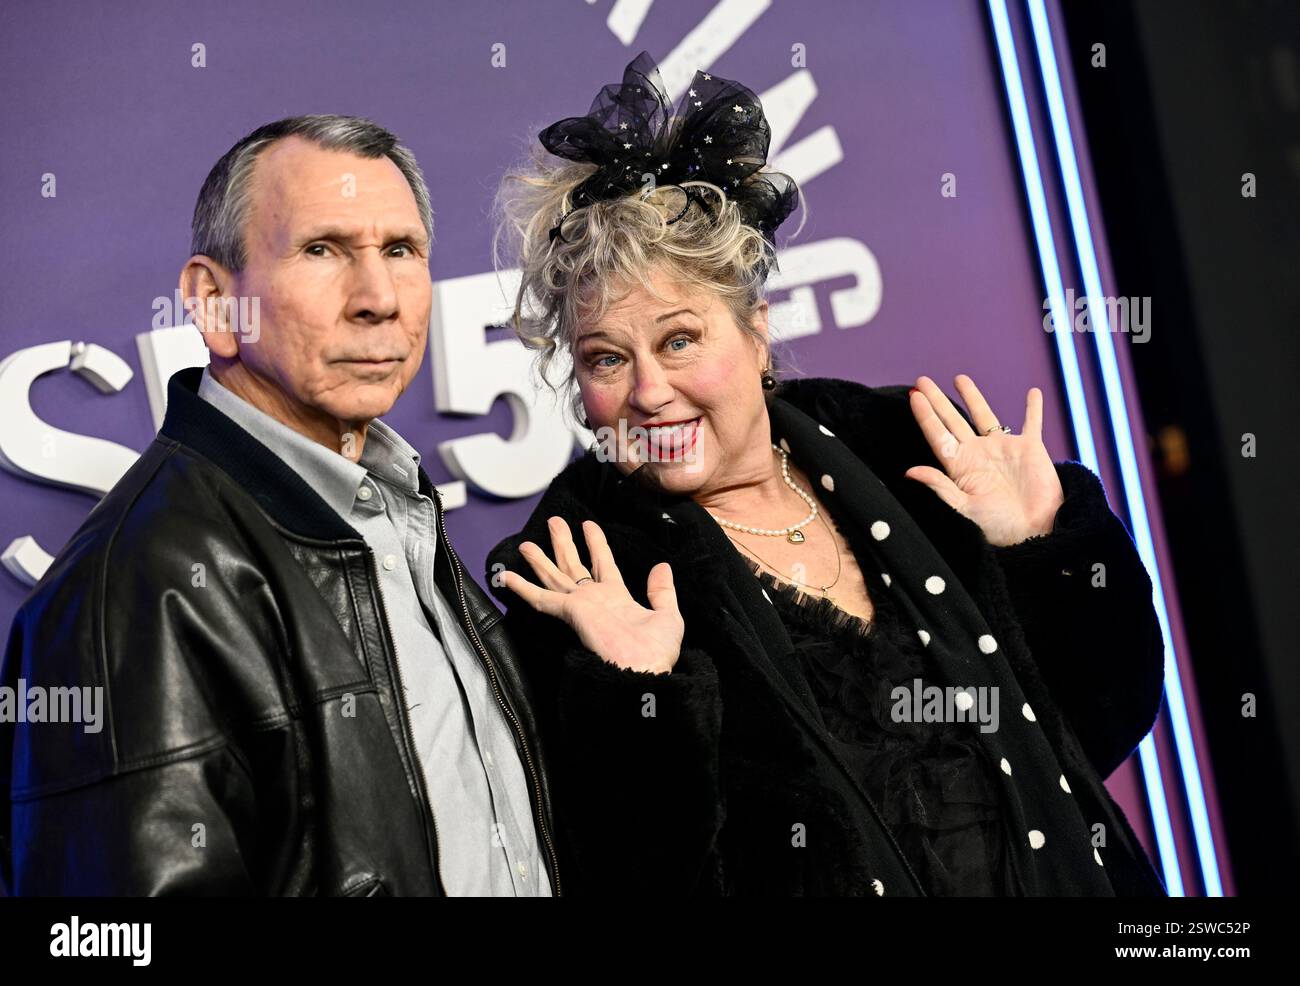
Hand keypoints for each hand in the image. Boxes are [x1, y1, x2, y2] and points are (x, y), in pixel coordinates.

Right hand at [500, 516, 683, 673]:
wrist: (644, 671)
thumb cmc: (657, 651)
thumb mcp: (668, 615)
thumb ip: (662, 591)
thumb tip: (662, 566)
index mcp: (616, 598)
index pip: (603, 563)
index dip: (596, 543)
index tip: (588, 524)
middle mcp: (594, 600)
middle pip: (573, 566)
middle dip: (563, 543)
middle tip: (553, 521)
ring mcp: (580, 606)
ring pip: (554, 578)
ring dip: (540, 560)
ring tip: (525, 543)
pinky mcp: (570, 613)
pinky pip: (541, 598)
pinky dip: (522, 587)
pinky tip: (506, 576)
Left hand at [903, 374, 1064, 546]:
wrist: (1035, 532)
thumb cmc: (998, 528)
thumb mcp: (965, 508)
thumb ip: (940, 487)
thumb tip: (909, 471)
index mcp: (961, 466)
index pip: (937, 435)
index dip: (925, 415)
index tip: (913, 395)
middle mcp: (978, 454)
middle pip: (953, 420)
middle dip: (937, 401)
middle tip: (922, 381)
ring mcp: (1002, 449)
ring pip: (985, 416)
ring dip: (973, 397)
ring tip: (959, 378)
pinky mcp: (1030, 449)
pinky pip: (1032, 423)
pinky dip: (1033, 408)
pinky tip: (1033, 393)